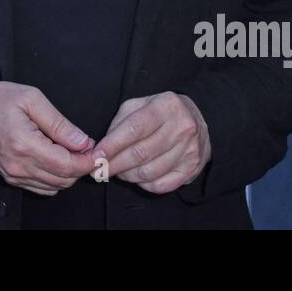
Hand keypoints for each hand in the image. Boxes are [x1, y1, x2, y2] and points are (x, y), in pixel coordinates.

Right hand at [0, 82, 96, 195]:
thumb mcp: (32, 99)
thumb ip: (60, 123)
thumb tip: (83, 142)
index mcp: (25, 145)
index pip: (67, 166)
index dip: (87, 161)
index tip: (97, 151)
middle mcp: (19, 166)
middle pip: (63, 180)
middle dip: (81, 167)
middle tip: (87, 149)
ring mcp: (14, 174)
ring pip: (54, 187)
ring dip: (69, 174)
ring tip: (72, 153)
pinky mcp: (10, 177)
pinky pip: (41, 188)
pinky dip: (54, 179)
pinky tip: (56, 161)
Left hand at [90, 92, 210, 194]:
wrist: (195, 119)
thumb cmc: (160, 112)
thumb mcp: (140, 105)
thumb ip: (120, 122)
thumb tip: (103, 148)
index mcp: (166, 106)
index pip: (134, 129)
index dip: (112, 145)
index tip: (96, 157)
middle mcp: (181, 127)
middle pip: (140, 153)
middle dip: (114, 165)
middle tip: (98, 171)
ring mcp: (189, 150)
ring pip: (149, 172)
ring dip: (127, 175)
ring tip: (118, 171)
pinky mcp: (192, 168)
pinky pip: (162, 185)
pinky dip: (144, 185)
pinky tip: (138, 177)